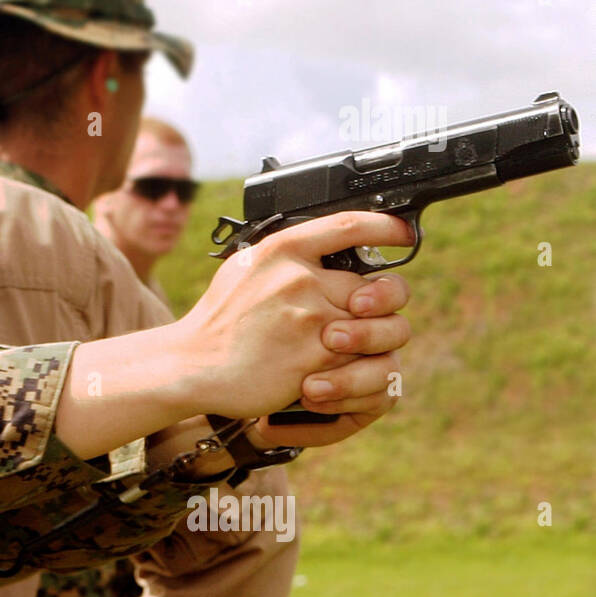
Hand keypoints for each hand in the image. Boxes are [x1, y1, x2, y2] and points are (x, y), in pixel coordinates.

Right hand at [171, 212, 414, 419]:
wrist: (192, 365)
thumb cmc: (219, 321)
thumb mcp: (245, 268)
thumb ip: (288, 257)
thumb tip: (328, 248)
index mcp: (282, 250)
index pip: (351, 225)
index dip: (388, 228)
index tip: (404, 234)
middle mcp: (300, 280)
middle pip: (379, 287)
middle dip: (382, 306)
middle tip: (371, 314)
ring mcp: (311, 321)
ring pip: (377, 328)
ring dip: (372, 341)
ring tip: (350, 347)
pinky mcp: (316, 360)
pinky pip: (360, 362)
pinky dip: (353, 370)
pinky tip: (330, 370)